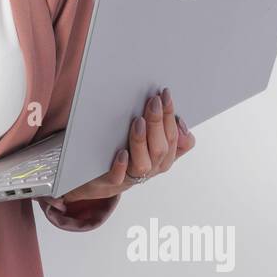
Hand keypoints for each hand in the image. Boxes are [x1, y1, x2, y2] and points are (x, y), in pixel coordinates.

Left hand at [59, 87, 195, 205]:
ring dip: (141, 142)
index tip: (165, 94)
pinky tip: (121, 153)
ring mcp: (131, 176)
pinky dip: (121, 166)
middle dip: (158, 123)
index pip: (173, 137)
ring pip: (143, 164)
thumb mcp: (148, 141)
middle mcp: (151, 168)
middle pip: (160, 149)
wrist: (97, 178)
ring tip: (138, 121)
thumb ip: (165, 130)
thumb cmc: (126, 152)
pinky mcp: (111, 182)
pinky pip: (118, 178)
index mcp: (163, 157)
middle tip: (153, 102)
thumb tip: (179, 119)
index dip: (170, 115)